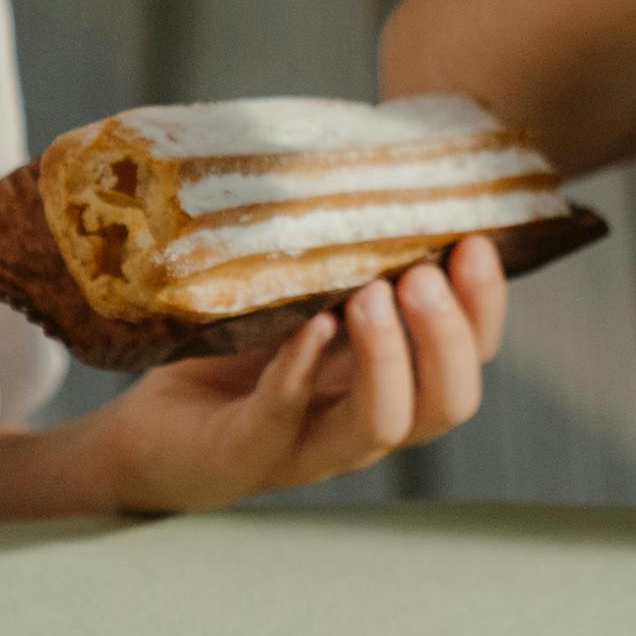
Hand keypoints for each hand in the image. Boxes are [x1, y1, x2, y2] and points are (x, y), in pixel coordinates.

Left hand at [3, 240, 509, 517]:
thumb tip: (382, 179)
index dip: (485, 307)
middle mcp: (364, 424)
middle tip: (421, 276)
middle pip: (448, 404)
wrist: (151, 429)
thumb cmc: (235, 358)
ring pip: (383, 424)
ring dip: (389, 358)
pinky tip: (311, 326)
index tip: (475, 242)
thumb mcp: (304, 304)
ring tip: (372, 294)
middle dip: (448, 337)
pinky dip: (301, 370)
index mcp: (392, 384)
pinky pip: (283, 418)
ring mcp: (309, 450)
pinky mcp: (246, 456)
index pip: (470, 359)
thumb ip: (346, 270)